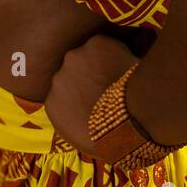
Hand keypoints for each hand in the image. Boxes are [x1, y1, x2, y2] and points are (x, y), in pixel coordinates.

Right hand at [45, 33, 140, 158]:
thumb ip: (77, 124)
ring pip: (88, 56)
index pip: (63, 97)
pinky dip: (117, 52)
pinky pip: (106, 45)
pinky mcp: (95, 44)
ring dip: (100, 63)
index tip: (96, 100)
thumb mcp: (84, 141)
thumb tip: (89, 122)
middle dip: (87, 77)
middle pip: (72, 74)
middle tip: (110, 86)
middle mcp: (58, 80)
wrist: (133, 121)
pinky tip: (128, 65)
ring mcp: (74, 59)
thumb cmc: (113, 142)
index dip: (81, 97)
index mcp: (53, 106)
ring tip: (120, 75)